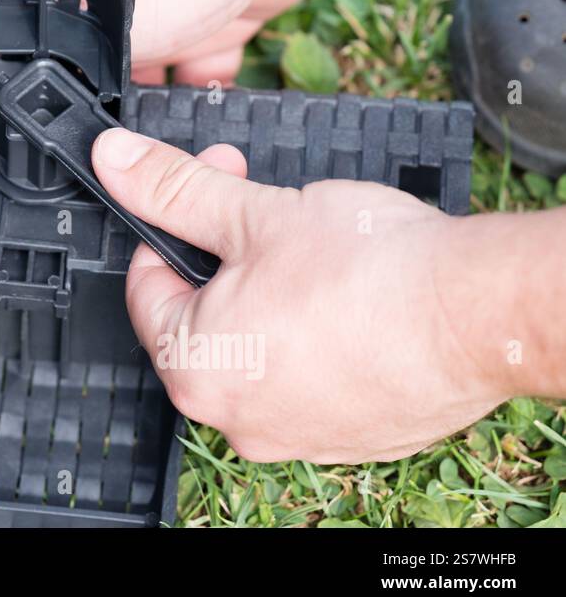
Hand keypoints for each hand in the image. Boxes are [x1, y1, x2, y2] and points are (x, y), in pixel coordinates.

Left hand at [91, 127, 516, 463]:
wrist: (480, 315)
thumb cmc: (370, 272)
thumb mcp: (253, 214)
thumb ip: (174, 188)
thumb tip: (116, 160)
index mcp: (192, 369)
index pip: (145, 288)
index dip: (175, 225)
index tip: (211, 188)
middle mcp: (234, 417)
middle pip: (200, 318)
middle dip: (225, 255)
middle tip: (267, 213)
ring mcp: (294, 433)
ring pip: (256, 346)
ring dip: (272, 293)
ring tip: (318, 254)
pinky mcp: (348, 436)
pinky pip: (307, 376)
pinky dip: (316, 335)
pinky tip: (351, 299)